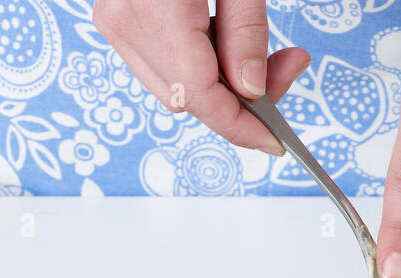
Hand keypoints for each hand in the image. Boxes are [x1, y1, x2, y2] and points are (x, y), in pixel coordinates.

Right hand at [93, 0, 310, 155]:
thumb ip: (246, 31)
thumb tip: (253, 90)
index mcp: (155, 6)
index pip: (199, 96)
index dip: (240, 127)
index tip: (275, 141)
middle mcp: (123, 19)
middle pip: (187, 99)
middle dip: (240, 100)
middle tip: (287, 67)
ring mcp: (113, 21)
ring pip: (172, 89)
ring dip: (219, 83)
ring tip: (257, 49)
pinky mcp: (114, 18)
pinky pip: (159, 66)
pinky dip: (196, 65)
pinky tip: (220, 39)